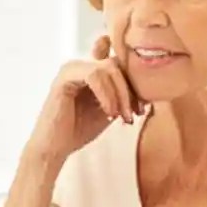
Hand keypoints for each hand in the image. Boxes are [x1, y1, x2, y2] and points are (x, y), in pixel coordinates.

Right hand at [24, 35, 143, 164]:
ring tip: (123, 117)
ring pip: (109, 67)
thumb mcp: (112, 109)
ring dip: (122, 94)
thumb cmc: (80, 129)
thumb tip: (151, 87)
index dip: (135, 77)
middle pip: (119, 63)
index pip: (119, 57)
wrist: (55, 148)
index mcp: (92, 69)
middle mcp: (82, 64)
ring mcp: (72, 68)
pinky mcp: (65, 76)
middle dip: (132, 90)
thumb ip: (125, 95)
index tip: (142, 106)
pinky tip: (109, 113)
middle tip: (136, 114)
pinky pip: (94, 75)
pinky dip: (107, 95)